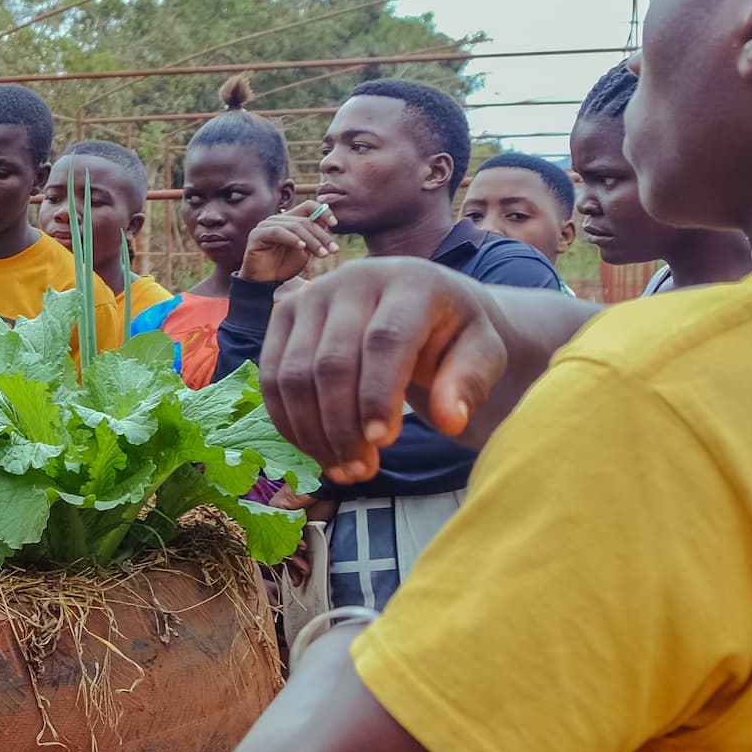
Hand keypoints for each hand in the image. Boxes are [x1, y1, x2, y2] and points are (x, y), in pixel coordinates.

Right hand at [238, 202, 338, 285]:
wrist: (265, 283)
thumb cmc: (284, 266)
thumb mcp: (305, 250)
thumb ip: (314, 237)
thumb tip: (330, 223)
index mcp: (289, 220)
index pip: (308, 206)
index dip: (323, 212)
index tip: (335, 224)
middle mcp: (277, 219)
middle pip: (304, 219)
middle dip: (321, 235)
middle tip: (333, 249)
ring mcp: (266, 225)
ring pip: (294, 226)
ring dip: (311, 240)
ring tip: (322, 254)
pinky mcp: (257, 234)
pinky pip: (277, 232)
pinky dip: (291, 239)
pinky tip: (302, 248)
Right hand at [259, 260, 512, 483]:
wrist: (419, 302)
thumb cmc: (453, 333)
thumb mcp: (482, 352)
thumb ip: (468, 383)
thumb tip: (451, 422)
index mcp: (409, 281)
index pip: (385, 339)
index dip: (378, 394)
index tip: (383, 443)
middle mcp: (351, 279)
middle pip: (331, 362)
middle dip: (342, 426)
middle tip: (362, 471)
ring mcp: (310, 296)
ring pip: (292, 374)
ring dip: (312, 432)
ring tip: (342, 469)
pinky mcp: (283, 315)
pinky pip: (270, 377)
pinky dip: (288, 421)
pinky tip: (316, 450)